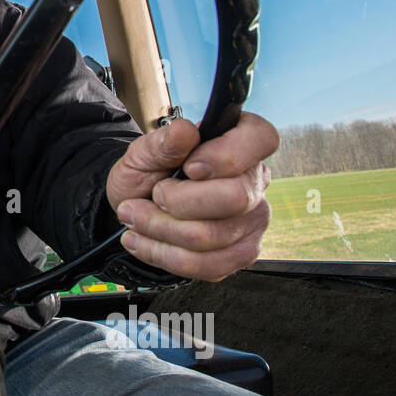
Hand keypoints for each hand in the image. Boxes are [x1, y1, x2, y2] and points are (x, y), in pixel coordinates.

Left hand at [104, 112, 278, 281]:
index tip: (188, 167)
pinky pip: (206, 265)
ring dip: (160, 229)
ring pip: (212, 237)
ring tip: (134, 216)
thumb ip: (163, 142)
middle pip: (235, 198)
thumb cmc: (146, 175)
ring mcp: (253, 221)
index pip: (261, 139)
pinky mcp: (241, 254)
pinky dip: (163, 254)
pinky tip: (142, 240)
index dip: (226, 155)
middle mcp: (255, 182)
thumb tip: (185, 130)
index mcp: (241, 142)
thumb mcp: (144, 153)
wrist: (135, 207)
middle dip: (179, 201)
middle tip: (154, 194)